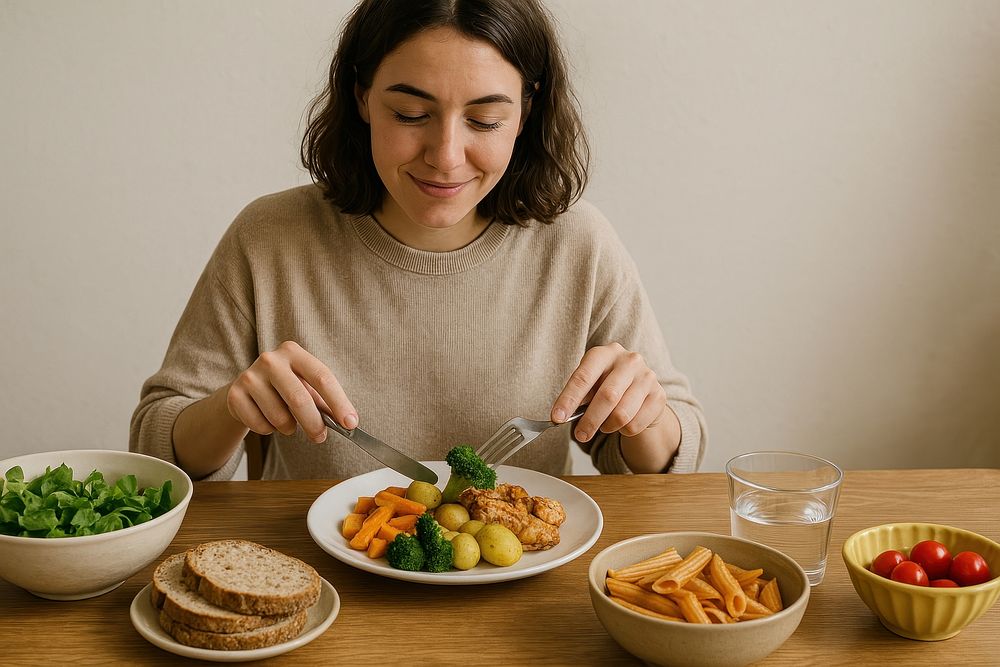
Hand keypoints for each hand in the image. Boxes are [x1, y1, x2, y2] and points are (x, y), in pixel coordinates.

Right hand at [226, 341, 356, 443]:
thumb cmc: (285, 387)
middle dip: (314, 424)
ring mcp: (250, 376)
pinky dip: (269, 430)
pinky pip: (260, 426)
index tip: (351, 423)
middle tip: (320, 437)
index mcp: (294, 352)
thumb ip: (324, 402)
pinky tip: (267, 419)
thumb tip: (347, 422)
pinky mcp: (235, 394)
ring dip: (289, 428)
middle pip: (300, 399)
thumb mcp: (305, 386)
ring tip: (288, 422)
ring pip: (280, 417)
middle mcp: (271, 360)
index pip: (322, 377)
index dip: (339, 402)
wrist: (247, 388)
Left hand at [551, 343, 667, 441]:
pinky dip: (624, 431)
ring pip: (623, 414)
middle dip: (590, 420)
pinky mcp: (659, 395)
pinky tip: (622, 423)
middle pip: (607, 396)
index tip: (557, 418)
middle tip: (580, 435)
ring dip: (607, 426)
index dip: (569, 399)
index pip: (583, 377)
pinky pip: (636, 424)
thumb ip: (578, 397)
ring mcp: (647, 377)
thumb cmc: (606, 385)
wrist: (639, 388)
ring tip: (603, 426)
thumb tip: (561, 416)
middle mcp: (629, 360)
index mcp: (605, 353)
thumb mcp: (590, 384)